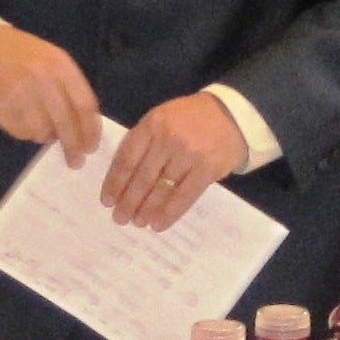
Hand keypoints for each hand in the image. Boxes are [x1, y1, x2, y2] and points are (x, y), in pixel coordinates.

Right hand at [0, 25, 100, 166]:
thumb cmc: (24, 55)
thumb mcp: (53, 60)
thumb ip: (70, 88)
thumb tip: (84, 127)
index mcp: (60, 65)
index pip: (84, 105)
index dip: (91, 130)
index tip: (91, 146)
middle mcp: (41, 79)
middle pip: (66, 123)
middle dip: (73, 146)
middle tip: (76, 161)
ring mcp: (19, 93)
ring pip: (42, 132)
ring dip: (46, 136)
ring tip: (41, 126)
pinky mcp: (0, 107)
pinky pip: (22, 132)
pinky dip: (27, 133)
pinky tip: (24, 120)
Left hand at [101, 93, 247, 231]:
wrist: (233, 114)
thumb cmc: (191, 118)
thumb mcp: (162, 118)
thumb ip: (143, 141)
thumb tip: (122, 178)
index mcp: (152, 124)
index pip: (127, 158)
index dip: (115, 182)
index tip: (107, 201)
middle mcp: (168, 139)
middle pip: (142, 177)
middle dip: (128, 201)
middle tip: (119, 218)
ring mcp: (189, 154)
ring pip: (161, 189)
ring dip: (146, 210)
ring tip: (137, 222)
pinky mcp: (207, 169)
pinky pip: (184, 197)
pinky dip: (169, 213)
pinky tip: (159, 224)